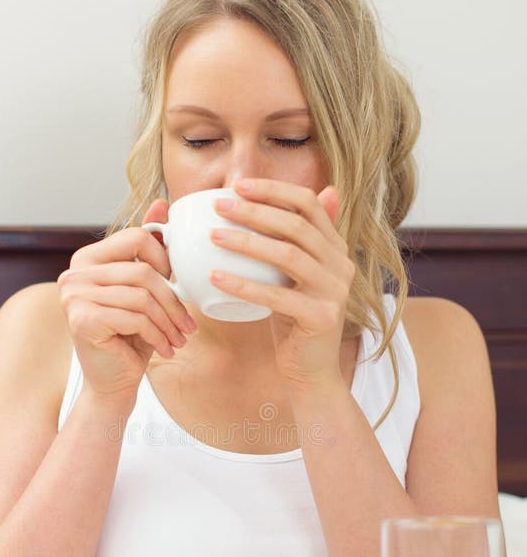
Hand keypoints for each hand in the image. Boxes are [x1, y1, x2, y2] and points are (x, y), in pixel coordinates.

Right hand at [57, 200, 196, 401]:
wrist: (112, 382)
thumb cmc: (130, 337)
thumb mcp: (144, 291)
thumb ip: (148, 251)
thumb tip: (161, 204)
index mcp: (88, 258)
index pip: (137, 237)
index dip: (165, 260)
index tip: (177, 286)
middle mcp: (74, 273)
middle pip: (142, 270)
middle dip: (173, 301)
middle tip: (188, 325)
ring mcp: (73, 296)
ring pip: (141, 296)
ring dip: (168, 322)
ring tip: (179, 339)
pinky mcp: (81, 319)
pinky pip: (134, 318)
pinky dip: (157, 335)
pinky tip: (164, 349)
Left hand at [209, 178, 354, 395]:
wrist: (311, 370)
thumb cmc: (295, 319)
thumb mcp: (296, 277)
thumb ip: (295, 241)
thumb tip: (298, 196)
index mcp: (335, 248)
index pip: (308, 204)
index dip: (274, 190)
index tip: (238, 186)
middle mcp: (341, 265)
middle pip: (296, 225)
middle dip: (255, 211)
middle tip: (220, 206)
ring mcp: (335, 292)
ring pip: (288, 255)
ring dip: (247, 243)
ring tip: (214, 236)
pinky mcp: (321, 317)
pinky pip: (276, 297)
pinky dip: (244, 286)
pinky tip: (216, 277)